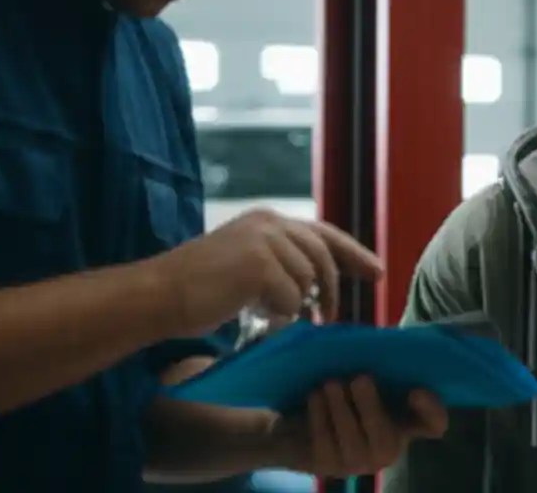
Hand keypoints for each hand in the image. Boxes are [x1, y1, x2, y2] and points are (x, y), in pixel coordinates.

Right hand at [150, 209, 383, 336]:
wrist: (159, 295)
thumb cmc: (199, 289)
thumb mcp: (248, 265)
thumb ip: (283, 265)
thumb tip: (321, 286)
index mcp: (267, 219)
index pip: (323, 233)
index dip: (354, 253)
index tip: (377, 271)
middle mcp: (270, 222)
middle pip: (324, 255)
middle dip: (335, 287)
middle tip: (333, 317)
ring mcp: (265, 241)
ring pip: (308, 282)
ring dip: (294, 305)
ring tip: (268, 312)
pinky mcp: (260, 265)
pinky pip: (292, 300)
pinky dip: (278, 314)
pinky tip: (253, 312)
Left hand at [273, 377, 447, 477]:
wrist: (294, 419)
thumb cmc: (337, 390)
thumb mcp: (361, 374)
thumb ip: (378, 364)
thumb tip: (382, 341)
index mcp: (403, 422)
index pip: (433, 424)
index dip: (432, 411)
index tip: (416, 391)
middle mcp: (385, 448)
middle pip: (388, 441)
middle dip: (372, 408)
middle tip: (359, 378)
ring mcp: (357, 462)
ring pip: (354, 443)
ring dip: (341, 408)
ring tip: (330, 383)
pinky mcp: (328, 467)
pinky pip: (326, 444)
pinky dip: (320, 417)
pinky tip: (314, 397)